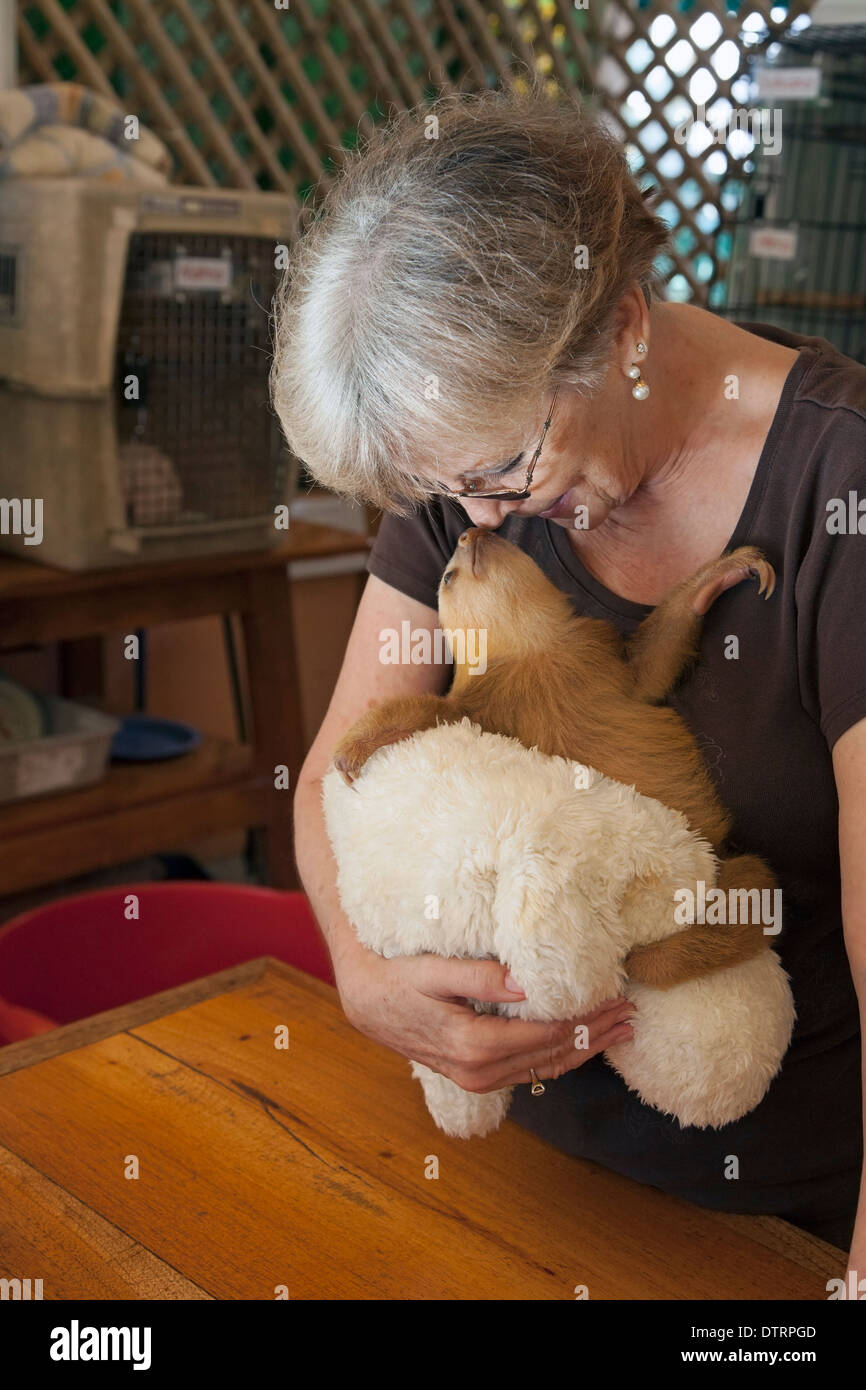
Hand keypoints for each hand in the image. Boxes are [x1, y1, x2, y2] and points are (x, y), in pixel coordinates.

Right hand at [334, 945, 635, 1092]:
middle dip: (595, 1034)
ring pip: (546, 1068)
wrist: (366, 1000)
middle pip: (553, 1054)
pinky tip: (582, 1042)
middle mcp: (480, 1072)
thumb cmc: (396, 975)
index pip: (547, 1034)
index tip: (615, 997)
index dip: (585, 1018)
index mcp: (473, 1046)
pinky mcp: (477, 1076)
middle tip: (631, 1011)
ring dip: (585, 1049)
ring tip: (619, 1029)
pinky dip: (562, 1055)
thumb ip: (480, 978)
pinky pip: (531, 1070)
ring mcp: (479, 1079)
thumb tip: (527, 984)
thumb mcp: (433, 970)